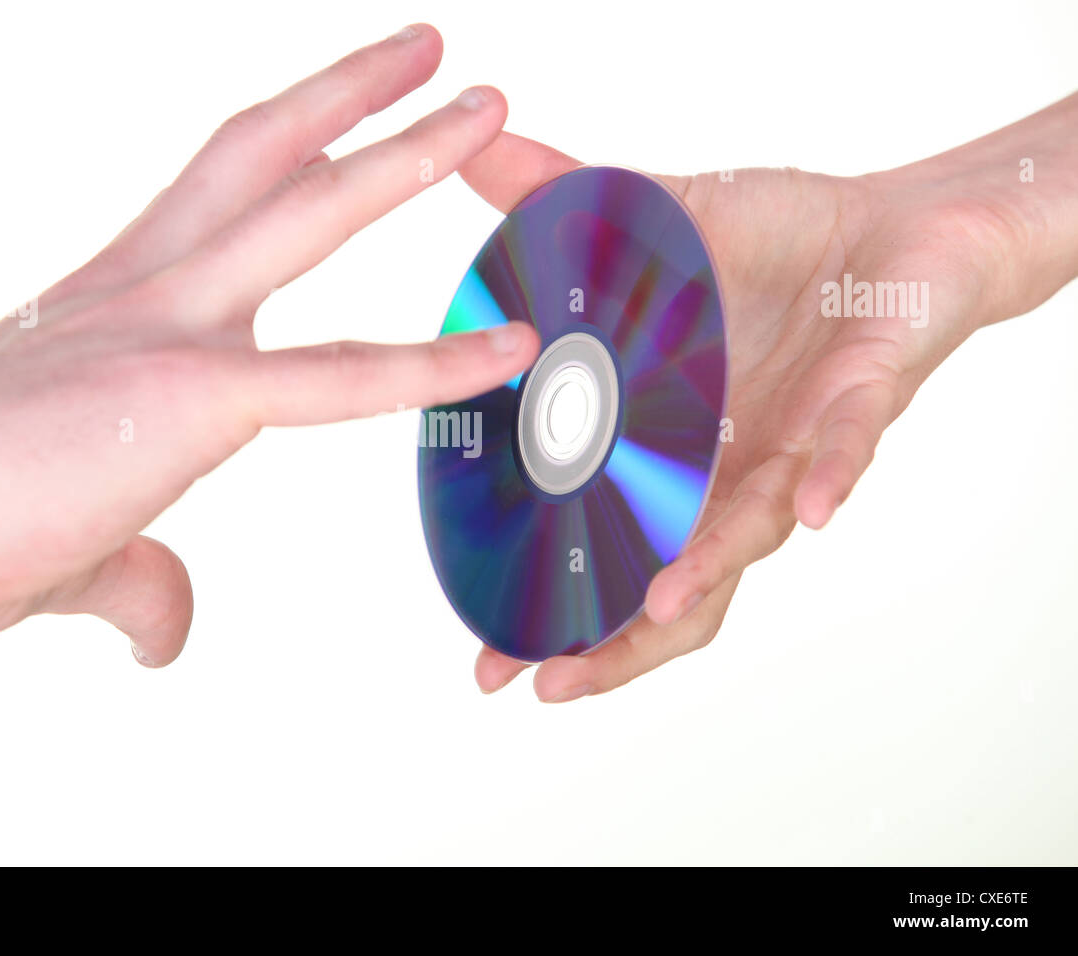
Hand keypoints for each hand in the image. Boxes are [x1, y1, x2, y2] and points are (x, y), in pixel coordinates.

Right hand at [0, 22, 538, 750]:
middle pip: (267, 154)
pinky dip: (430, 362)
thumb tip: (169, 634)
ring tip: (485, 107)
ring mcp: (171, 332)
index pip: (218, 186)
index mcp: (118, 298)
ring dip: (403, 152)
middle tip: (432, 54)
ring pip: (310, 212)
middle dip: (354, 95)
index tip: (342, 110)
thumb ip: (145, 577)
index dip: (291, 134)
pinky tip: (510, 350)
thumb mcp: (73, 544)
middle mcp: (147, 289)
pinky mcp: (191, 400)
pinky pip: (337, 377)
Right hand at [462, 115, 1072, 700]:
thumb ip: (567, 200)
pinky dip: (830, 479)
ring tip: (649, 609)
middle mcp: (727, 469)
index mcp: (668, 447)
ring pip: (746, 534)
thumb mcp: (655, 221)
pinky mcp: (866, 396)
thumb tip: (477, 157)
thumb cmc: (784, 244)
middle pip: (669, 584)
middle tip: (541, 674)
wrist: (902, 224)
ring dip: (699, 574)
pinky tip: (807, 511)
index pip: (599, 542)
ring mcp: (794, 443)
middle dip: (608, 640)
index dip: (551, 596)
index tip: (491, 641)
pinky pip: (849, 448)